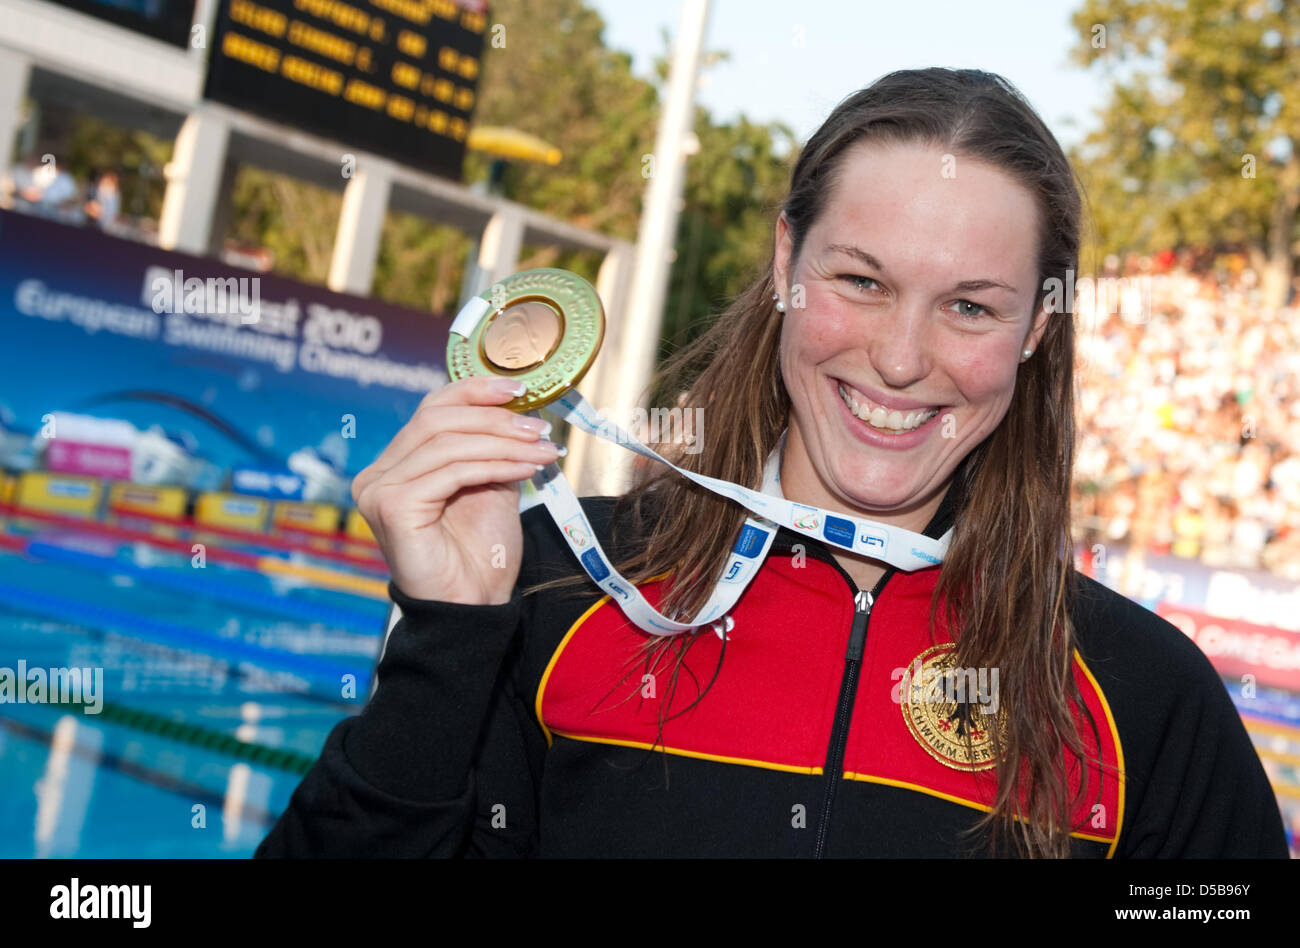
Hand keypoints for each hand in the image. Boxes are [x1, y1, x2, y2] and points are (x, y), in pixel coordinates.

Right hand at [351, 376, 560, 604]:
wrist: (474, 606)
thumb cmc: (480, 554)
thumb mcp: (490, 486)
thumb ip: (491, 448)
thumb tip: (517, 409)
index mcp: (395, 464)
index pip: (431, 409)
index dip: (473, 392)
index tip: (518, 389)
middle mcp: (378, 473)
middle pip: (436, 419)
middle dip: (495, 419)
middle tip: (539, 427)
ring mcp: (379, 490)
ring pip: (446, 443)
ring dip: (503, 442)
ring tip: (542, 449)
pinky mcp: (392, 507)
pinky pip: (451, 471)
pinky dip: (494, 464)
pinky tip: (526, 468)